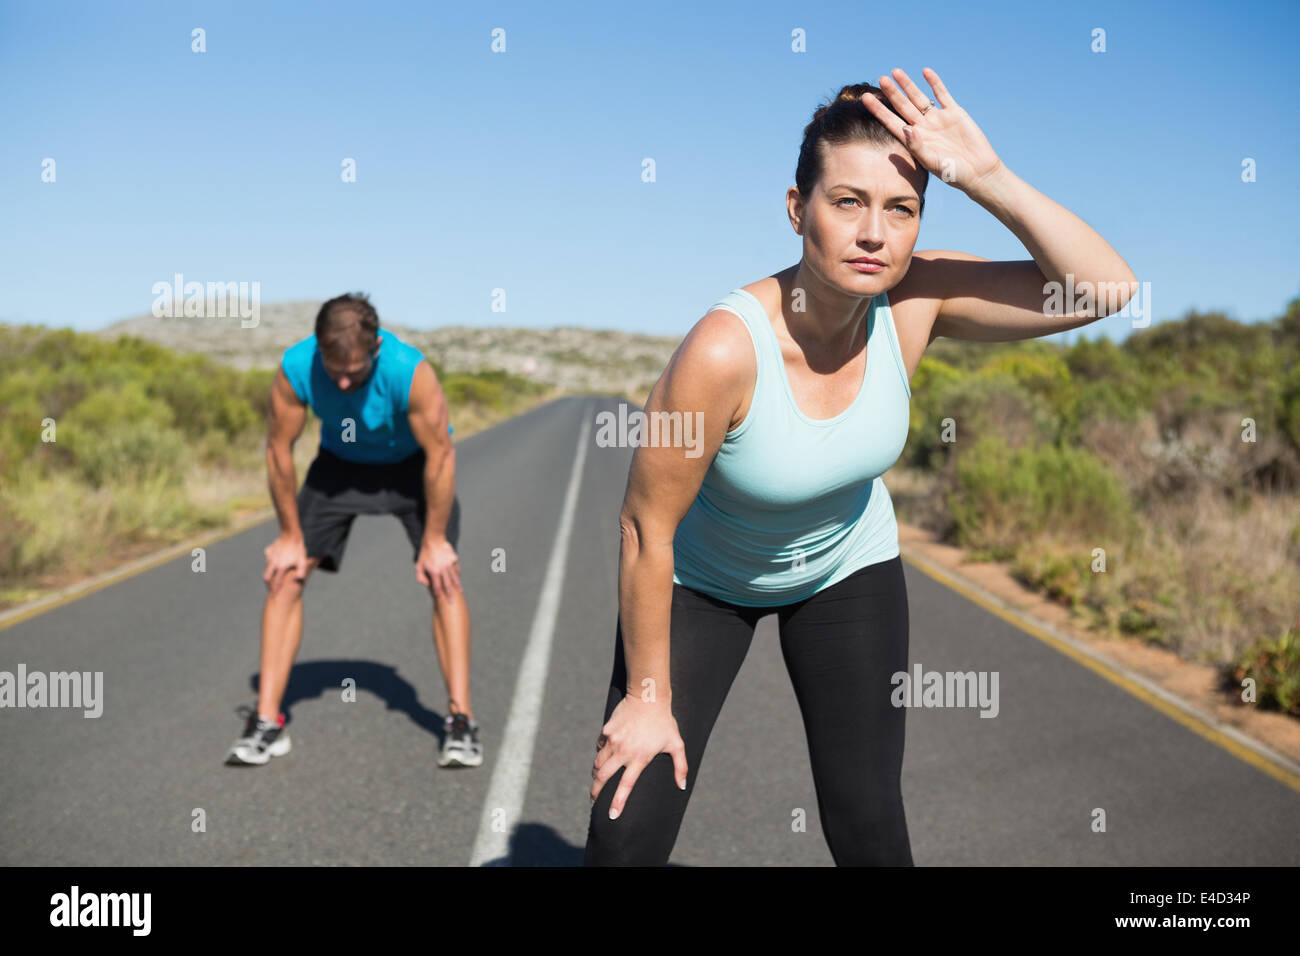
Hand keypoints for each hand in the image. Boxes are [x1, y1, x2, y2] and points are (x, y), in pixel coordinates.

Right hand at [263, 533, 307, 593]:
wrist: (291, 534)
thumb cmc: (298, 549)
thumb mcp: (303, 561)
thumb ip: (301, 571)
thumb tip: (300, 580)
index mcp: (281, 567)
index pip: (276, 581)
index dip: (275, 589)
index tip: (275, 595)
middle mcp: (273, 563)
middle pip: (266, 577)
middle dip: (268, 583)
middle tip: (271, 588)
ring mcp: (270, 556)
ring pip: (266, 568)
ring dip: (269, 574)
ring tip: (273, 578)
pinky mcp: (269, 551)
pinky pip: (267, 559)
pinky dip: (270, 563)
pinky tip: (274, 564)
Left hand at [416, 536, 461, 599]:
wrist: (434, 539)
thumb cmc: (425, 553)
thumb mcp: (418, 564)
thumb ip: (420, 576)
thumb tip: (426, 584)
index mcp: (434, 572)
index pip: (437, 586)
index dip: (437, 593)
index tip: (438, 597)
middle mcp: (443, 569)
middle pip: (447, 584)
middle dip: (449, 594)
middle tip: (452, 601)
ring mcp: (450, 564)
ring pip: (454, 577)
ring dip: (457, 585)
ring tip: (460, 591)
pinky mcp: (454, 559)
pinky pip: (456, 568)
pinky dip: (457, 574)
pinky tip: (458, 578)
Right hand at [590, 694, 687, 818]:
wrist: (649, 697)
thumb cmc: (664, 722)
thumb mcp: (676, 744)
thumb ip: (680, 766)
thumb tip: (682, 786)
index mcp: (639, 758)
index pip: (625, 786)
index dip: (617, 802)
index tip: (611, 815)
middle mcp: (623, 752)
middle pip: (602, 777)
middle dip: (596, 791)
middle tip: (593, 800)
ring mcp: (613, 740)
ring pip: (598, 762)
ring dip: (596, 773)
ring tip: (597, 778)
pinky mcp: (607, 730)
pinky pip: (600, 745)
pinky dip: (601, 752)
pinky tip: (605, 753)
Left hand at [862, 67, 1002, 193]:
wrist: (979, 171)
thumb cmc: (953, 173)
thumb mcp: (933, 162)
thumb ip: (918, 147)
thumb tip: (906, 129)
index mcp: (914, 141)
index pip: (892, 122)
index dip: (879, 110)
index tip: (866, 98)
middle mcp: (923, 128)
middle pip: (903, 107)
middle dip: (892, 93)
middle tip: (881, 79)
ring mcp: (938, 119)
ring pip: (919, 98)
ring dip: (908, 85)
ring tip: (896, 72)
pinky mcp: (954, 113)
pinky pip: (942, 95)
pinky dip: (934, 83)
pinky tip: (925, 72)